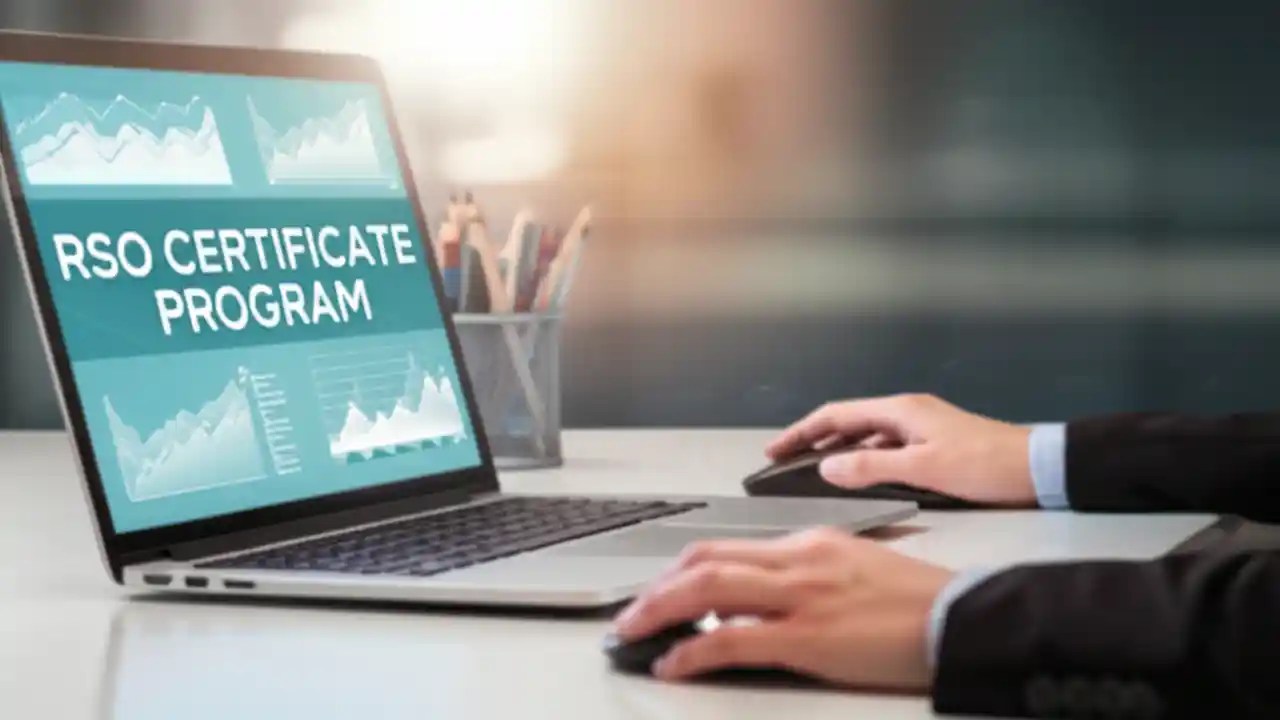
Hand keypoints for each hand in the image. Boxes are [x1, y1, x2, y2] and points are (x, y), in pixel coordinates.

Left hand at [612, 528, 953, 690]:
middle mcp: (797, 559)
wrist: (962, 618)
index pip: (725, 547)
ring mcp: (801, 596)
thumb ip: (803, 576)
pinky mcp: (809, 636)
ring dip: (657, 610)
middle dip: (655, 587)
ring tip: (631, 633)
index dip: (680, 570)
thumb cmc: (915, 601)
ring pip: (706, 589)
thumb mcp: (854, 567)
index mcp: (808, 542)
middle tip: (628, 613)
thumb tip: (757, 601)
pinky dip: (693, 651)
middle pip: (703, 560)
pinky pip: (733, 640)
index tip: (657, 591)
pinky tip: (673, 664)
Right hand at [766, 394, 1035, 506]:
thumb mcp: (924, 468)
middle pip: (847, 421)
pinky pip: (883, 446)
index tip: (775, 450)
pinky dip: (861, 457)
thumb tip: (828, 467)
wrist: (1036, 468)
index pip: (836, 415)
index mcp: (900, 410)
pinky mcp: (932, 443)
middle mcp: (907, 412)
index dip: (802, 431)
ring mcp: (920, 427)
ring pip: (865, 434)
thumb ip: (872, 466)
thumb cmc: (984, 465)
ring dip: (836, 449)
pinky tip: (857, 475)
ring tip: (812, 469)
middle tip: (784, 460)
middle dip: (813, 438)